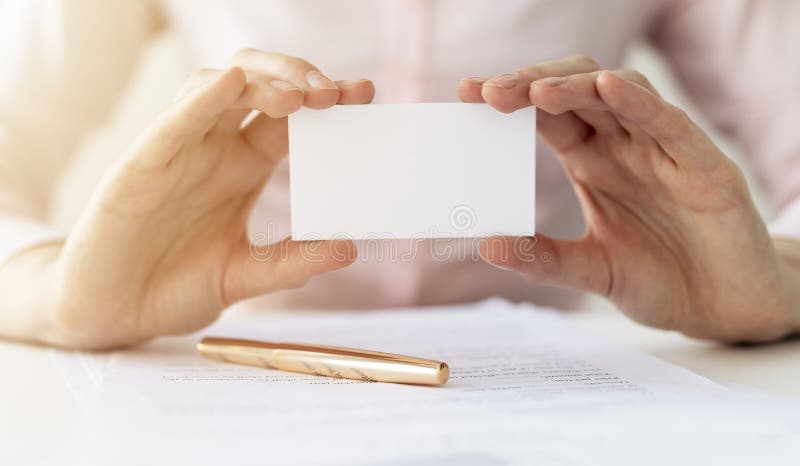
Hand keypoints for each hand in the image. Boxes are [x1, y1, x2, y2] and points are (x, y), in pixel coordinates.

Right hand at [31, 50, 373, 348]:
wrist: (114, 315)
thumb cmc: (174, 287)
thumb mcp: (244, 275)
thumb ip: (292, 262)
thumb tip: (350, 249)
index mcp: (243, 167)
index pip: (291, 119)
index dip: (326, 100)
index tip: (364, 94)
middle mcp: (214, 149)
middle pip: (259, 86)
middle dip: (299, 78)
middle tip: (336, 94)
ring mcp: (178, 152)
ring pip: (218, 86)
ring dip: (261, 82)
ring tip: (299, 98)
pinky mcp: (141, 165)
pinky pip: (174, 122)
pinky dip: (203, 99)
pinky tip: (232, 84)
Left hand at [459, 55, 799, 341]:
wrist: (722, 307)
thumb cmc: (660, 279)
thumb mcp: (592, 270)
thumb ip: (544, 259)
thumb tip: (487, 245)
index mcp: (592, 161)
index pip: (546, 115)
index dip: (510, 99)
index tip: (465, 94)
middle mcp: (624, 146)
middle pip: (576, 93)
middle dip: (531, 84)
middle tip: (487, 93)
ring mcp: (663, 151)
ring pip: (621, 94)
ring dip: (577, 85)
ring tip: (536, 90)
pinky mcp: (704, 167)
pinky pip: (670, 125)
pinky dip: (641, 104)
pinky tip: (609, 89)